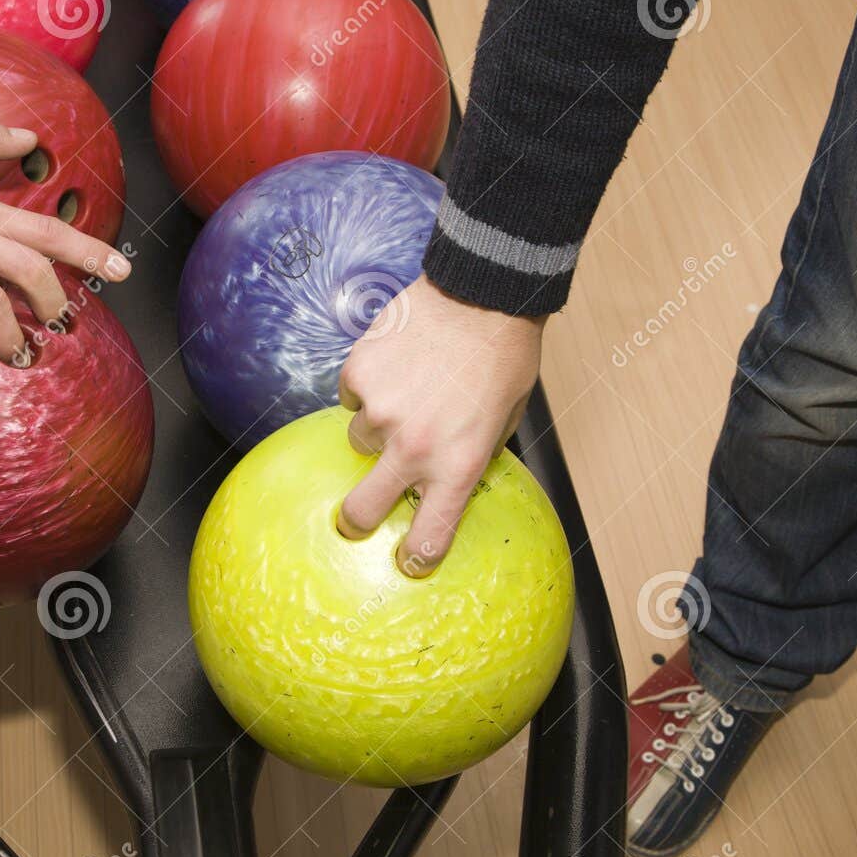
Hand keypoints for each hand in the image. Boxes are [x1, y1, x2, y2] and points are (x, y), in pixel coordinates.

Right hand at [337, 274, 545, 575]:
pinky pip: (352, 394)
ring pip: (359, 440)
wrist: (483, 293)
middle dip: (355, 522)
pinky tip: (396, 362)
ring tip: (406, 393)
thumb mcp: (505, 420)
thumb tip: (449, 478)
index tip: (407, 563)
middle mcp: (414, 447)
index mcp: (457, 465)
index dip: (415, 558)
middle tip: (353, 522)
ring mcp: (381, 411)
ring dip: (375, 427)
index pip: (429, 535)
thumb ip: (473, 455)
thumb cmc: (505, 356)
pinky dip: (368, 385)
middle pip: (362, 510)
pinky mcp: (359, 375)